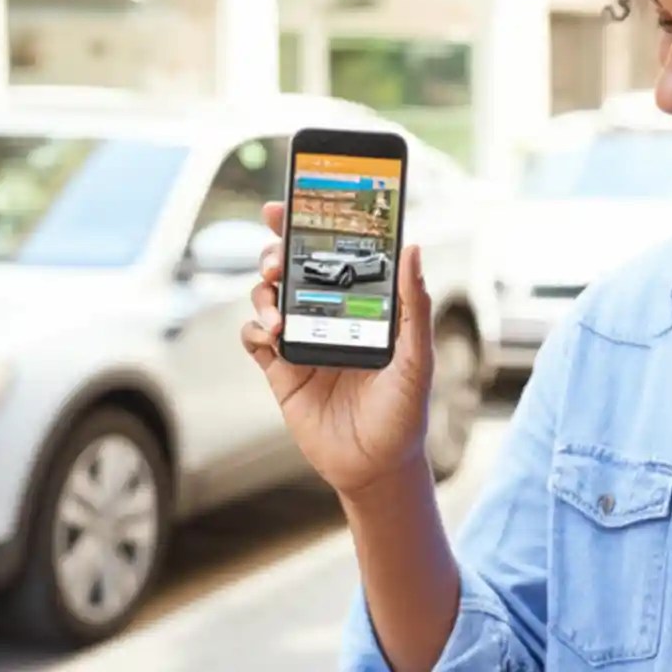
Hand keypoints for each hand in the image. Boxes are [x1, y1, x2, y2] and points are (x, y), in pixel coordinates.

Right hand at [241, 202, 433, 495]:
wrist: (377, 468)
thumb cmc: (405, 412)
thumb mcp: (418, 358)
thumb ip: (413, 306)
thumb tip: (412, 249)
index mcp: (360, 306)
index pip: (332, 255)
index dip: (309, 225)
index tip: (292, 202)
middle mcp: (327, 317)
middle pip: (291, 269)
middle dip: (276, 251)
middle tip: (278, 255)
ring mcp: (301, 342)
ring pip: (268, 299)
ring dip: (265, 293)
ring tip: (280, 312)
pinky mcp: (280, 372)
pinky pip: (254, 340)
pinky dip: (254, 331)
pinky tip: (270, 336)